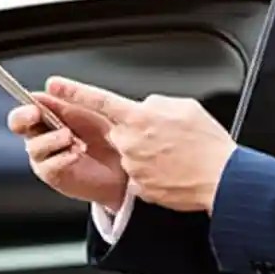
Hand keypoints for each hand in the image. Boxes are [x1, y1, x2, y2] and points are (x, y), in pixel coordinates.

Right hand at [7, 92, 127, 211]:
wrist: (126, 161)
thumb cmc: (109, 132)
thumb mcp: (93, 110)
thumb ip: (71, 98)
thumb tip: (50, 83)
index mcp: (50, 114)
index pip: (26, 108)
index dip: (24, 108)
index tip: (34, 109)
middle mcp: (43, 134)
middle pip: (18, 125)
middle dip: (23, 120)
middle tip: (36, 117)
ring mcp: (47, 156)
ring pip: (33, 147)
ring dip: (51, 139)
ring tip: (72, 138)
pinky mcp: (55, 175)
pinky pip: (47, 166)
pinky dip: (60, 158)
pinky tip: (76, 155)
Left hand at [45, 76, 237, 212]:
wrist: (221, 179)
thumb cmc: (207, 144)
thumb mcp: (184, 107)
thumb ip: (155, 105)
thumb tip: (145, 108)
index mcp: (139, 117)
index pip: (98, 100)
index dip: (73, 91)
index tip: (53, 85)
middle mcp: (129, 141)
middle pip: (121, 132)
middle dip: (137, 133)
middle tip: (167, 137)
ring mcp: (132, 166)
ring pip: (132, 154)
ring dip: (148, 154)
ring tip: (175, 156)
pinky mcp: (138, 188)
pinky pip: (140, 176)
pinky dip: (154, 173)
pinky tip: (173, 172)